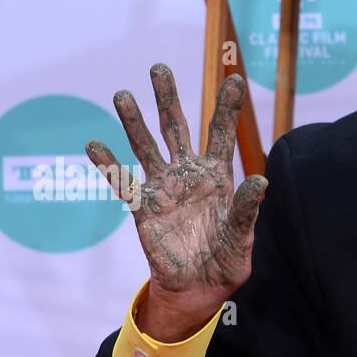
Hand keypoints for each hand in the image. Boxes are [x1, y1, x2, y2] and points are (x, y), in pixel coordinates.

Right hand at [86, 64, 265, 340]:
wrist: (198, 289)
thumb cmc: (227, 262)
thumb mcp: (242, 239)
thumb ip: (248, 210)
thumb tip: (261, 181)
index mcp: (217, 177)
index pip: (221, 135)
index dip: (226, 108)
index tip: (235, 79)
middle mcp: (188, 175)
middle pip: (177, 128)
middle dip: (168, 98)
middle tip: (159, 68)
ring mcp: (163, 188)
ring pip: (146, 146)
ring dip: (134, 121)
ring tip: (123, 94)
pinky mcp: (143, 208)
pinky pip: (122, 183)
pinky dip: (108, 164)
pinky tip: (94, 144)